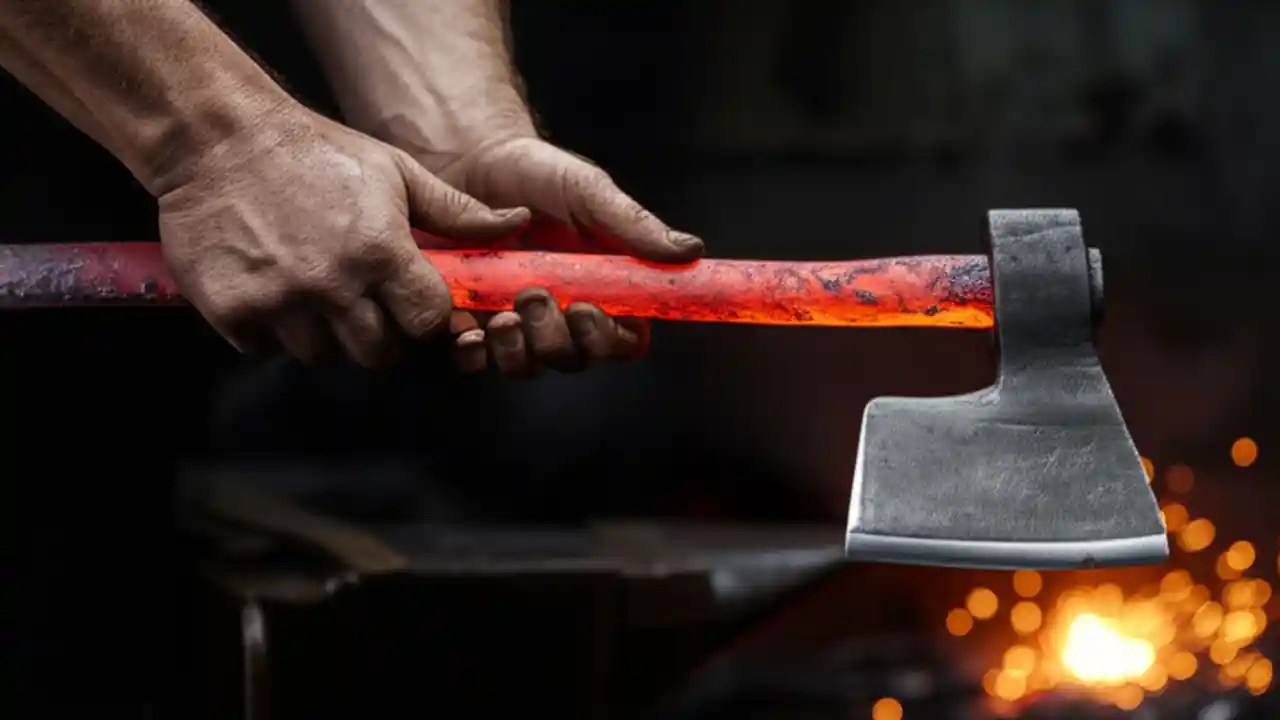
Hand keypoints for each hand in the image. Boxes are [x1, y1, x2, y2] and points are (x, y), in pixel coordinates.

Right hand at [157, 110, 529, 367]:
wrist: (218, 138)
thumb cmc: (318, 152)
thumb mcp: (396, 173)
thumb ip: (458, 212)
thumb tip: (519, 223)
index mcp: (381, 252)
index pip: (427, 324)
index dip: (424, 317)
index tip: (410, 299)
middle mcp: (333, 284)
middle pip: (379, 354)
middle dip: (379, 334)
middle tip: (361, 298)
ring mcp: (280, 302)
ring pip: (323, 356)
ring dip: (323, 333)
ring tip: (312, 287)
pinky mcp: (232, 311)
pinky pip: (266, 350)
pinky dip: (270, 330)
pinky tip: (271, 286)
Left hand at [430, 136, 704, 376]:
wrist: (466, 156)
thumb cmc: (535, 172)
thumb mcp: (587, 190)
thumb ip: (633, 224)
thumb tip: (691, 250)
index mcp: (603, 289)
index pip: (624, 339)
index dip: (612, 341)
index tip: (590, 311)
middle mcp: (563, 314)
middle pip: (575, 358)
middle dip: (556, 339)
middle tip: (533, 295)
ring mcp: (516, 321)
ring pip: (527, 365)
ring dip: (517, 351)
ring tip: (501, 315)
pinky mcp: (468, 321)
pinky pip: (475, 359)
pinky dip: (473, 354)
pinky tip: (468, 332)